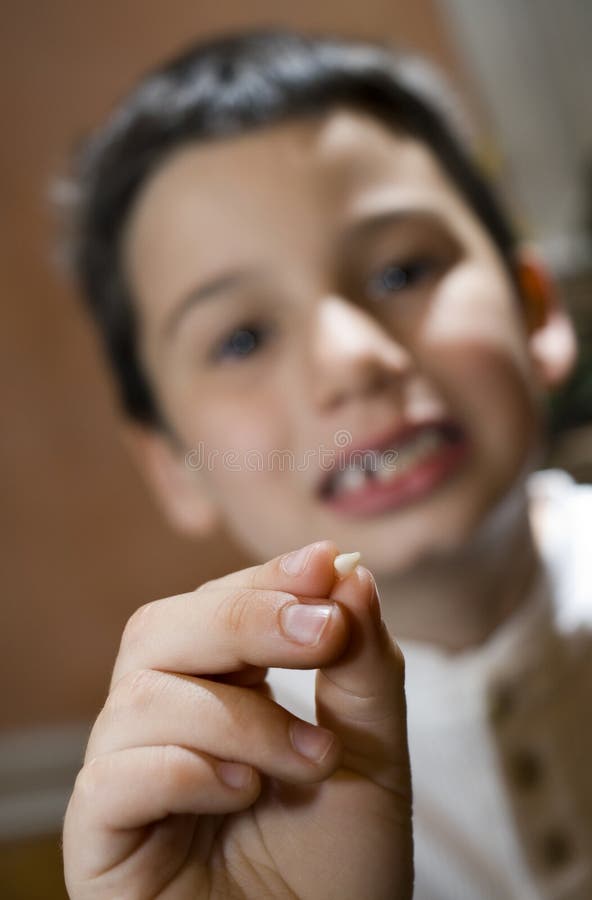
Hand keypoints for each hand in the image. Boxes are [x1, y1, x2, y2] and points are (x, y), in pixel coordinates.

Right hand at [62, 540, 412, 898]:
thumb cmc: (341, 871)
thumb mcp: (374, 755)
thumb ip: (363, 664)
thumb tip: (351, 571)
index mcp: (220, 690)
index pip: (216, 604)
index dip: (267, 578)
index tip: (327, 563)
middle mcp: (163, 722)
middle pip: (160, 627)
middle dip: (245, 619)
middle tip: (322, 635)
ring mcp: (127, 777)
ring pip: (141, 694)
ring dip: (239, 716)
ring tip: (308, 759)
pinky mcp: (100, 839)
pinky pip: (111, 775)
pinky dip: (185, 769)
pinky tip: (241, 793)